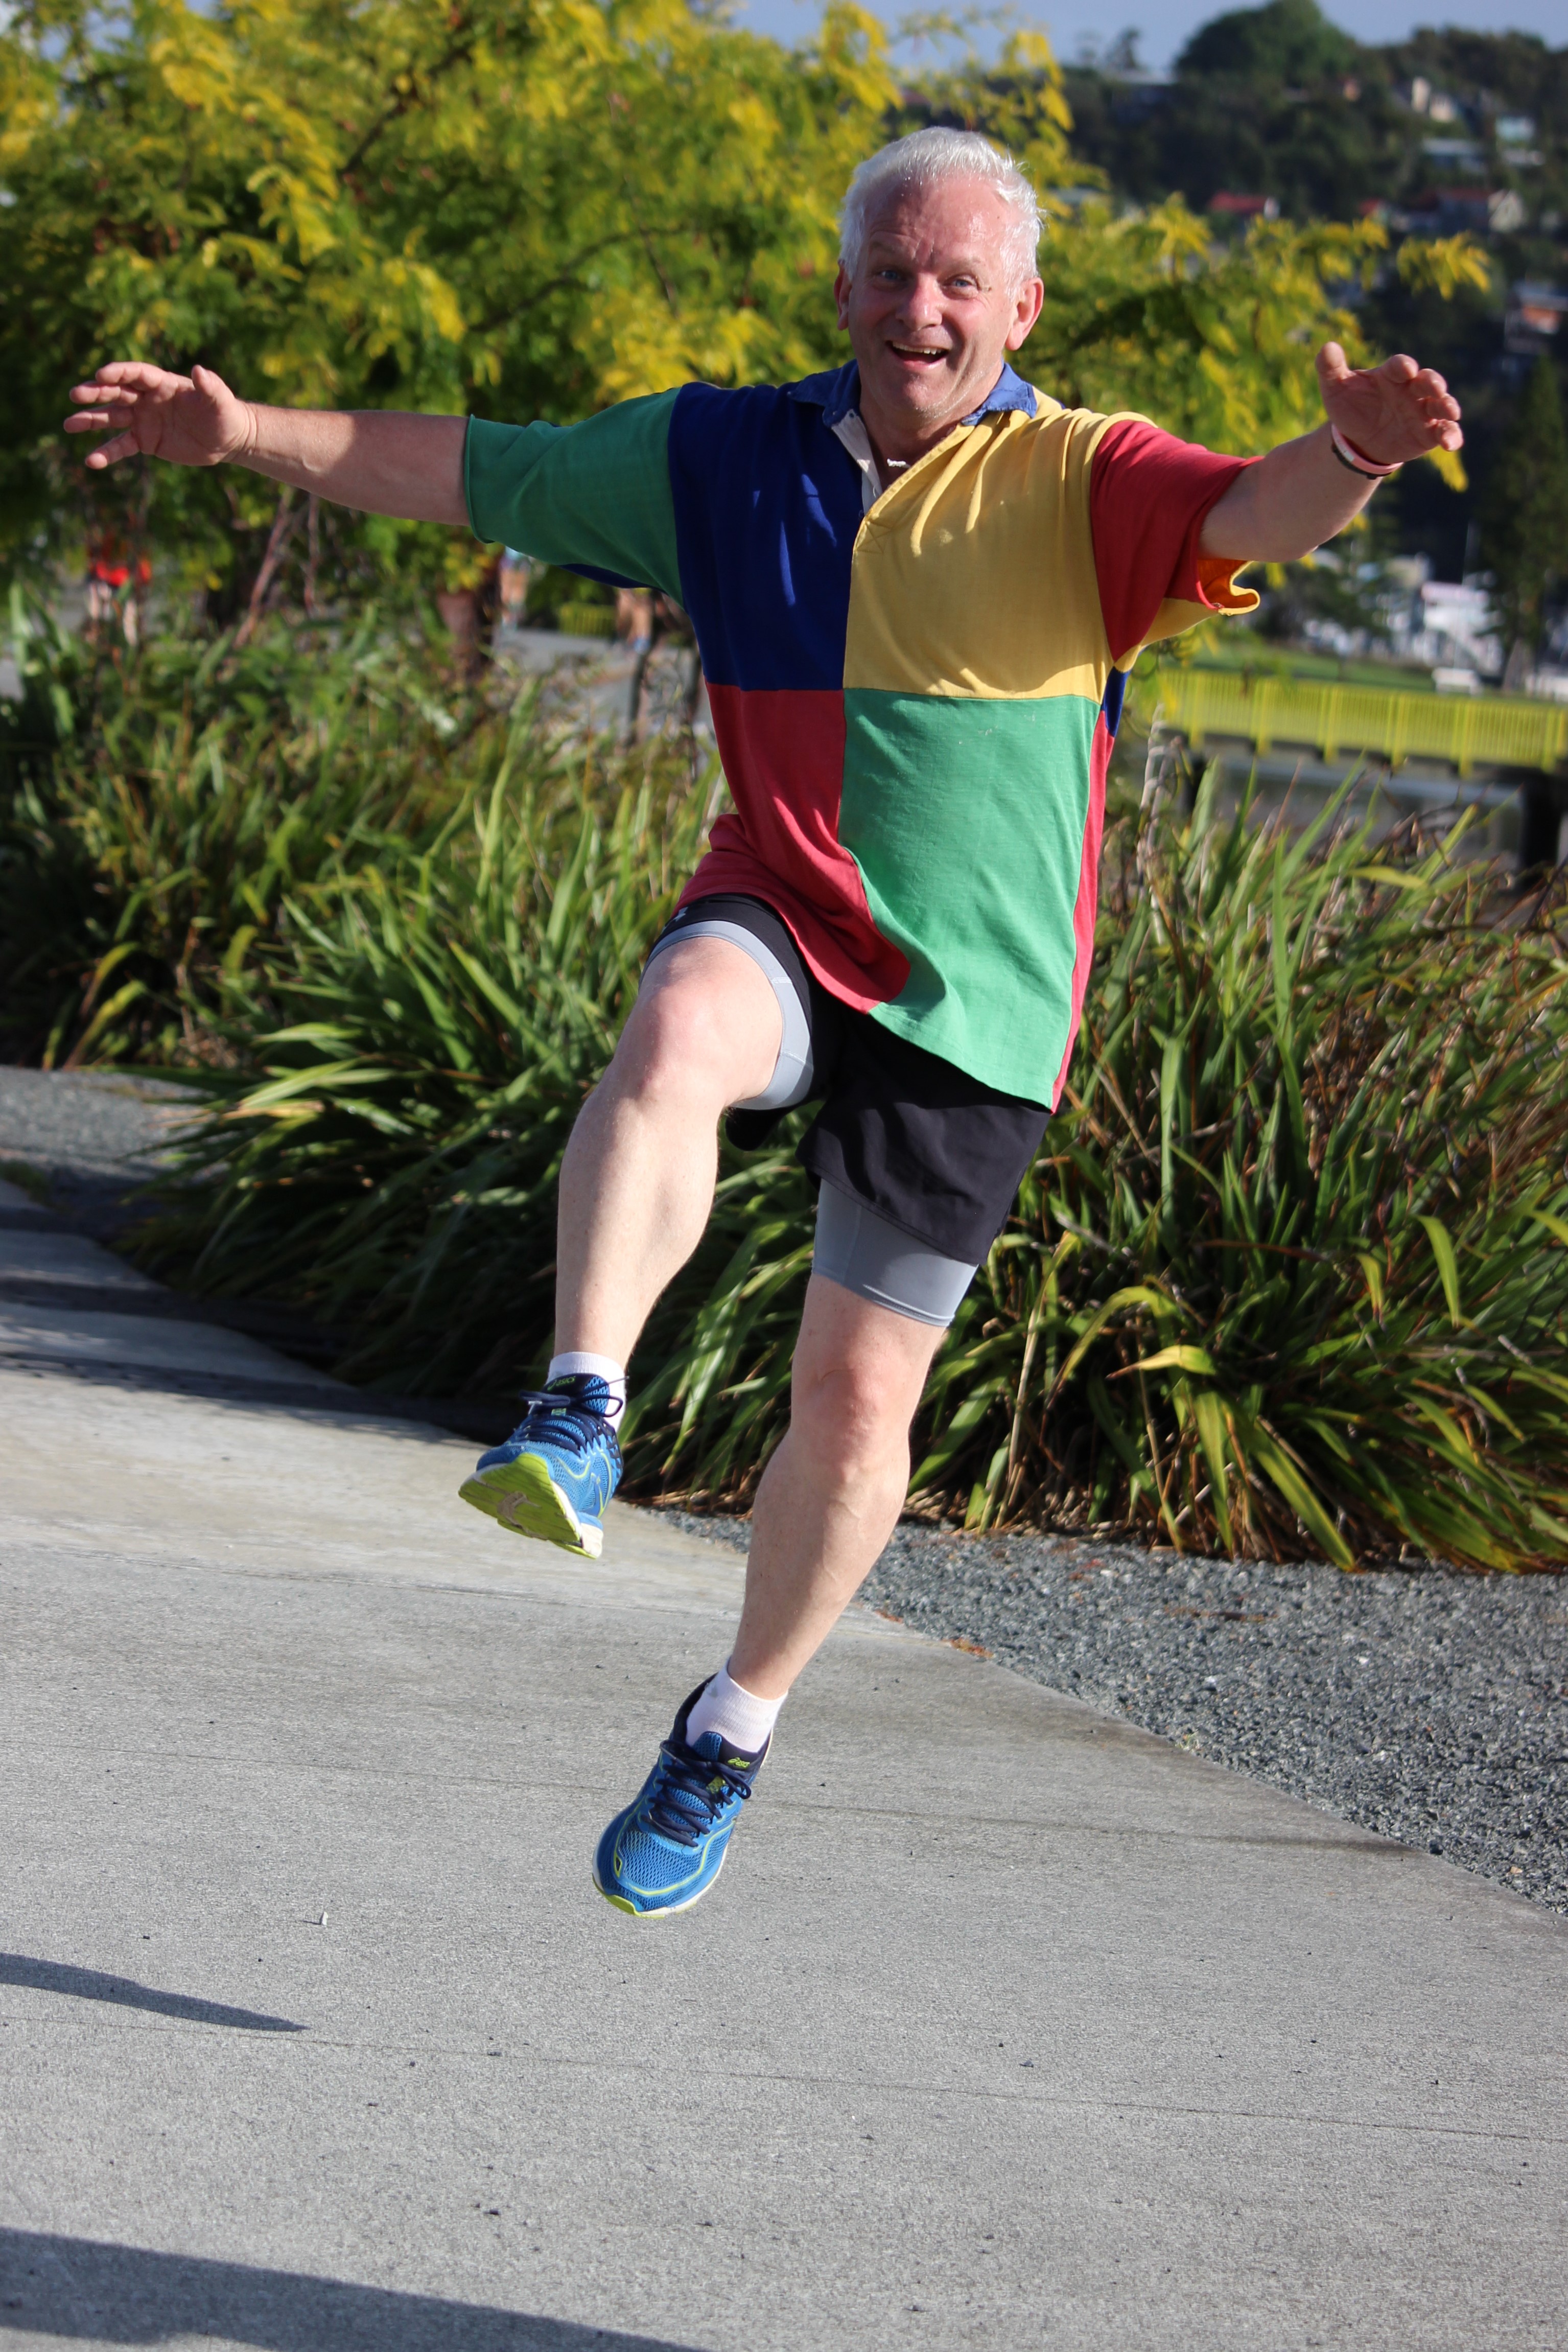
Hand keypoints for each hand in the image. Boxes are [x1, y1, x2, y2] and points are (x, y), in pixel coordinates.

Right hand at [64, 361, 254, 469]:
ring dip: (90, 420)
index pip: (135, 374)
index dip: (118, 373)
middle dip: (96, 393)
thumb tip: (200, 371)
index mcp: (161, 383)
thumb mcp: (219, 400)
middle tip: (75, 395)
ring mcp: (143, 419)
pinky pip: (122, 446)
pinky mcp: (145, 441)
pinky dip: (106, 453)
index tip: (100, 375)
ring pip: (112, 418)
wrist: (227, 438)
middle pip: (116, 392)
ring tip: (69, 425)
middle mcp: (147, 398)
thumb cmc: (223, 413)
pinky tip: (91, 461)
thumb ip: (209, 385)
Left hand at [1316, 342, 1462, 466]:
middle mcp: (1412, 389)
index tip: (1406, 369)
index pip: (1399, 366)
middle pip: (1427, 381)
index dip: (1403, 367)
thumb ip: (1330, 368)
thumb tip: (1327, 346)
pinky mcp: (1428, 433)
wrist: (1358, 440)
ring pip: (1441, 405)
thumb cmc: (1350, 407)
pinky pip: (1443, 432)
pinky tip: (1451, 443)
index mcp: (1391, 375)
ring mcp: (1423, 410)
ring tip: (1451, 412)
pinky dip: (1451, 435)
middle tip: (1435, 386)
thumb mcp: (1335, 389)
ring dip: (1448, 406)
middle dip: (1433, 383)